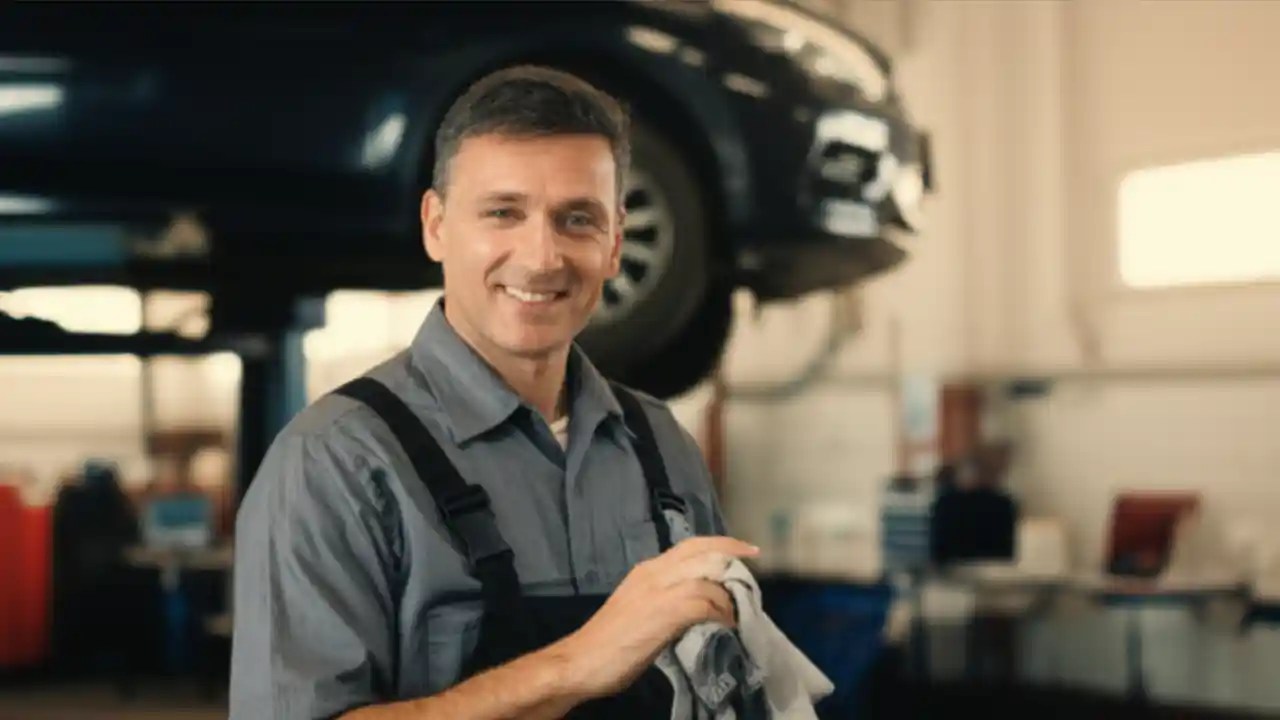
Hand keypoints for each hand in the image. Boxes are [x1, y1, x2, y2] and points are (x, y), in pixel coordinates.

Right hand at [548, 536, 759, 700]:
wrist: (581, 661)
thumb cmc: (608, 643)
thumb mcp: (640, 610)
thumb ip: (665, 600)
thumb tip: (698, 605)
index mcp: (646, 570)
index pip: (690, 545)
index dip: (721, 544)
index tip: (745, 549)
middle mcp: (653, 573)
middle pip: (701, 550)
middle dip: (732, 553)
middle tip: (753, 562)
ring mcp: (658, 591)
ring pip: (706, 576)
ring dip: (727, 595)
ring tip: (736, 613)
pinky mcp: (664, 612)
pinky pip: (703, 603)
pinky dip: (719, 613)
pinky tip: (725, 626)